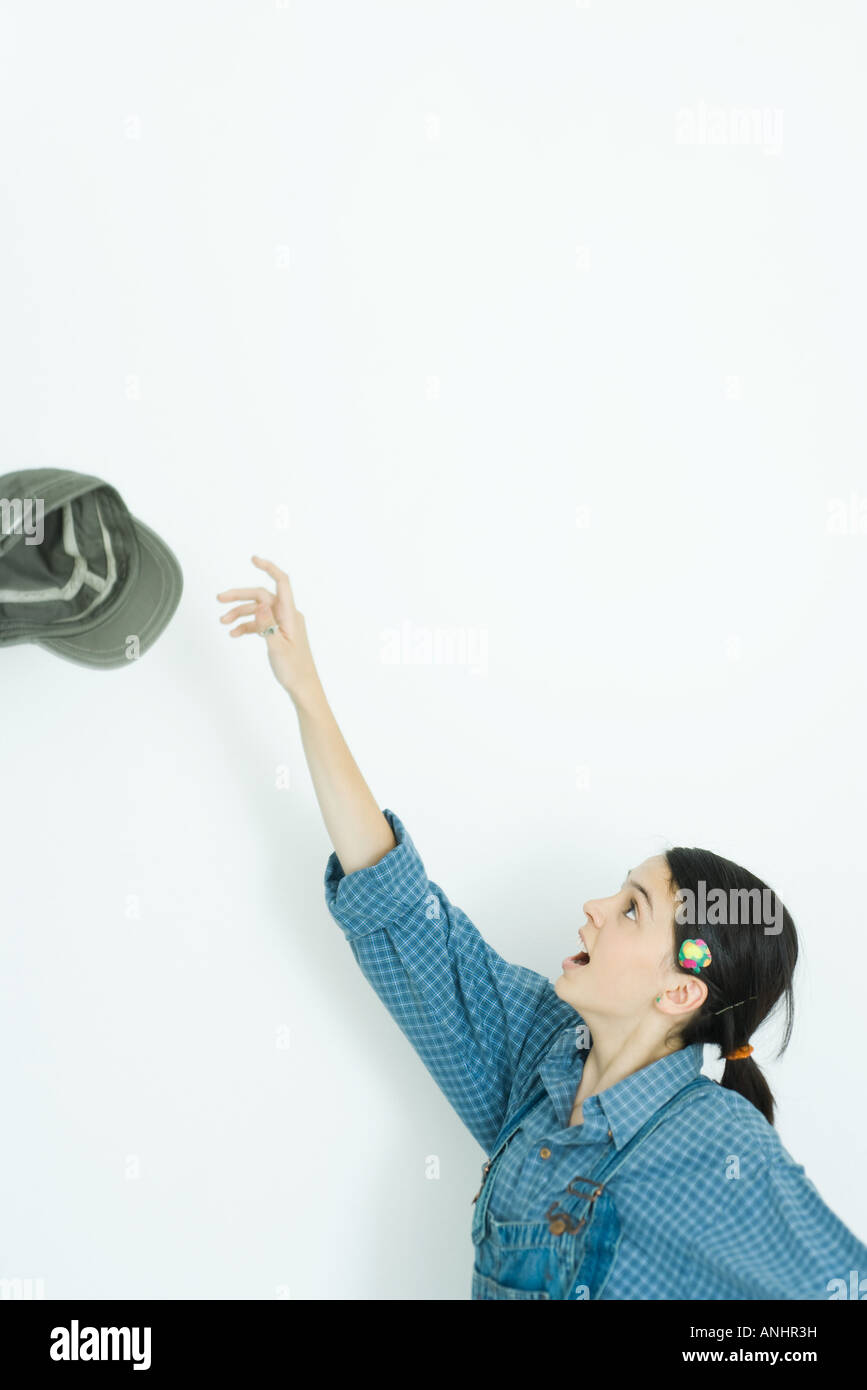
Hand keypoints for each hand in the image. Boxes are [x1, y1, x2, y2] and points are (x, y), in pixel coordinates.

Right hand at [217, 556, 319, 699]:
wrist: (303, 686)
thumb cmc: (294, 669)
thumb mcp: (278, 647)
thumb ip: (267, 625)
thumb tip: (260, 604)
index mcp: (290, 614)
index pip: (282, 583)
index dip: (269, 568)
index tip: (253, 559)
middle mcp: (287, 614)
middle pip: (262, 596)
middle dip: (240, 596)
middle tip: (219, 599)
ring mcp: (282, 623)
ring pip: (258, 610)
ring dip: (240, 614)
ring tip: (223, 622)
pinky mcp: (277, 632)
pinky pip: (260, 623)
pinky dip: (246, 626)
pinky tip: (233, 633)